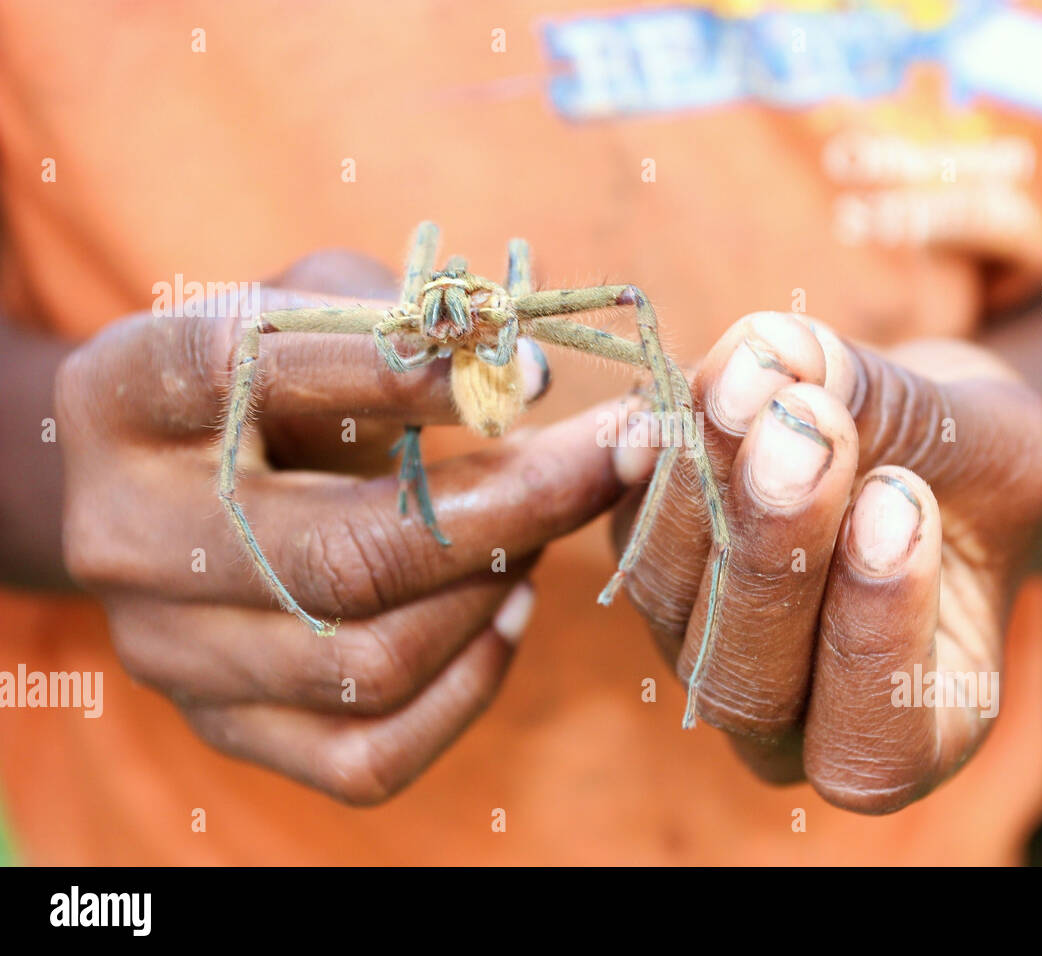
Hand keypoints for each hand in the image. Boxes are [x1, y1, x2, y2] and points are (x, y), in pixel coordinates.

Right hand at [56, 252, 622, 803]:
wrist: (177, 481)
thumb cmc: (268, 372)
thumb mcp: (309, 301)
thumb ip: (399, 314)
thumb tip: (522, 369)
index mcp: (125, 395)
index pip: (250, 371)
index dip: (401, 368)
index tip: (536, 369)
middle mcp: (125, 536)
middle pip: (341, 557)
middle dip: (514, 506)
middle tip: (611, 460)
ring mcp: (171, 650)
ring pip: (372, 662)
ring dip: (494, 590)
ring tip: (543, 525)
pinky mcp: (224, 728)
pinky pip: (370, 755)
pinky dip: (471, 685)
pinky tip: (510, 609)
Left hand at [611, 311, 1041, 811]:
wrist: (921, 440)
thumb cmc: (983, 472)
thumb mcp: (999, 448)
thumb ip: (912, 421)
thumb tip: (778, 353)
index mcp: (905, 738)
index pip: (870, 746)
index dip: (874, 635)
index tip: (900, 506)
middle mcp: (786, 717)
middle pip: (745, 681)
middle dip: (775, 550)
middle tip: (805, 429)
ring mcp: (701, 641)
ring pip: (669, 592)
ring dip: (709, 479)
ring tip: (755, 377)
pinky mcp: (652, 555)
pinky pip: (633, 512)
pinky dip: (670, 437)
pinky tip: (715, 369)